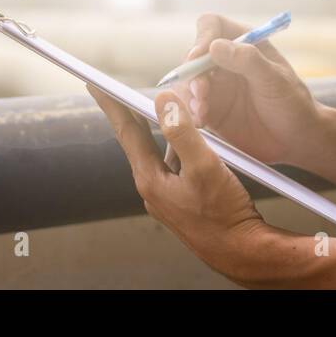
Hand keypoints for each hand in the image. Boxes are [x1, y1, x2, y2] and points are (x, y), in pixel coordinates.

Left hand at [87, 86, 275, 283]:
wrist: (241, 251)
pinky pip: (173, 164)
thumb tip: (163, 100)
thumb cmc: (224, 214)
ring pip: (159, 152)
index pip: (127, 132)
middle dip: (129, 113)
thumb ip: (183, 131)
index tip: (94, 85)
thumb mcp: (205, 166)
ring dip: (160, 129)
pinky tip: (192, 140)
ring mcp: (166, 195)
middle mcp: (153, 188)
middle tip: (116, 91)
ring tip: (160, 108)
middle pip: (138, 140)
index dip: (111, 105)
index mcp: (150, 179)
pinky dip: (177, 146)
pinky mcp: (181, 199)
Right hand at [172, 13, 323, 165]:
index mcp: (243, 44)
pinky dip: (190, 112)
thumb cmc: (293, 103)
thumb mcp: (275, 80)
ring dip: (189, 93)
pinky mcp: (211, 109)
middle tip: (201, 92)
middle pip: (193, 55)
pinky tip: (202, 122)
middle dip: (192, 73)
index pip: (212, 26)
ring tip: (201, 111)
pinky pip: (190, 106)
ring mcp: (216, 86)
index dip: (202, 38)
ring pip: (187, 81)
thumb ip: (248, 61)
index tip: (200, 56)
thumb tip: (215, 46)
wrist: (297, 139)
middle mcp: (225, 61)